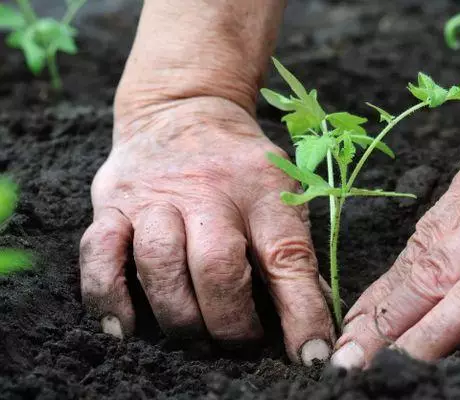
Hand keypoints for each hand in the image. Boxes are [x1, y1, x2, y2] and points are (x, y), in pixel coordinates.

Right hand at [79, 96, 333, 364]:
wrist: (184, 109)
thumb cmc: (240, 166)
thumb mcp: (280, 191)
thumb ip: (292, 252)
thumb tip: (311, 322)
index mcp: (262, 188)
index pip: (287, 256)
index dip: (302, 312)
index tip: (311, 355)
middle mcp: (207, 189)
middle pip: (217, 267)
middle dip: (230, 322)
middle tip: (240, 344)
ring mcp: (154, 195)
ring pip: (160, 264)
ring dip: (180, 317)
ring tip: (196, 339)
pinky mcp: (112, 203)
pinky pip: (99, 254)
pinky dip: (109, 298)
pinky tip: (126, 328)